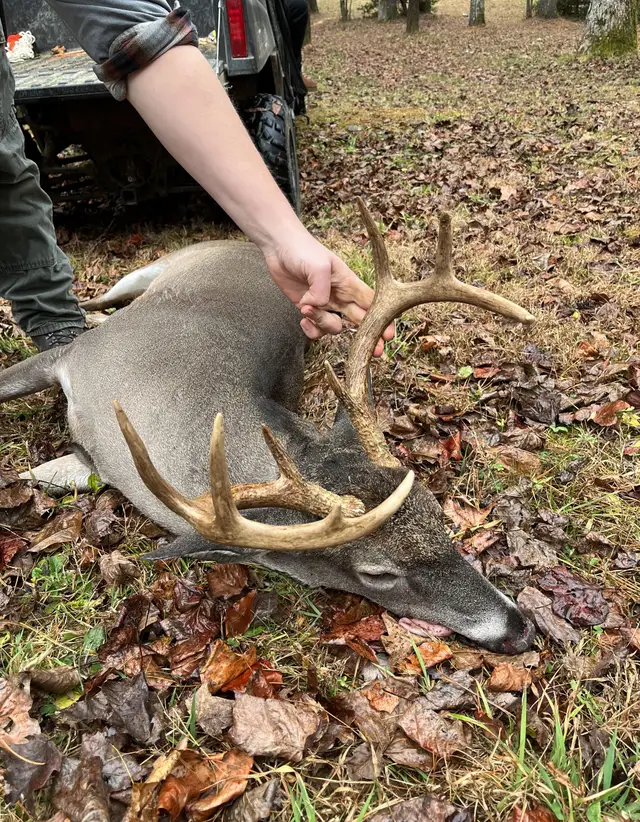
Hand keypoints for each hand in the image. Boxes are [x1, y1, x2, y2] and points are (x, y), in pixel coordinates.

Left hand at [263, 230, 393, 355]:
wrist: (279, 246)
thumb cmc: (302, 250)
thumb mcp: (318, 266)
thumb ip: (322, 290)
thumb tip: (320, 307)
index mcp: (349, 283)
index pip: (372, 303)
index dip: (382, 319)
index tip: (388, 335)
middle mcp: (341, 296)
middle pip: (360, 321)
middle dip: (368, 337)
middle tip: (374, 352)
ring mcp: (325, 304)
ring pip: (335, 327)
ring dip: (323, 324)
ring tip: (307, 310)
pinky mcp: (310, 309)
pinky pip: (317, 329)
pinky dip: (310, 329)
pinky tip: (303, 317)